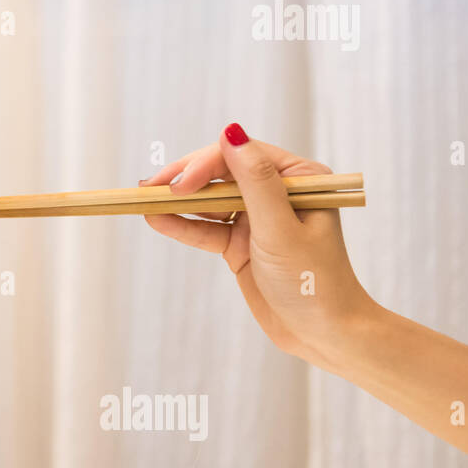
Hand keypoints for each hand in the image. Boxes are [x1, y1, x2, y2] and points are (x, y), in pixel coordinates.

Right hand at [142, 123, 375, 369]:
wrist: (325, 335)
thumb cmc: (315, 282)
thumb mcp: (280, 229)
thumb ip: (254, 182)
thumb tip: (231, 132)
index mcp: (299, 178)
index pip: (241, 156)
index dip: (205, 165)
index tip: (178, 186)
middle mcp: (278, 192)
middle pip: (220, 173)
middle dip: (185, 180)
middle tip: (150, 188)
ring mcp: (257, 218)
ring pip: (209, 200)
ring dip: (178, 201)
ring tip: (142, 199)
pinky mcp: (241, 244)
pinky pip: (206, 229)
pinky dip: (182, 226)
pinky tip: (156, 220)